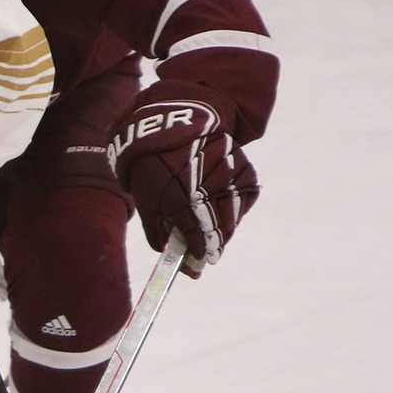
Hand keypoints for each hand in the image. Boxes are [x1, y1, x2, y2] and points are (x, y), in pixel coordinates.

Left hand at [107, 82, 259, 274]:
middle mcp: (209, 190)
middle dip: (211, 246)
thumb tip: (176, 259)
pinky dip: (231, 207)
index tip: (196, 268)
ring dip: (221, 227)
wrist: (179, 123)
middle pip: (219, 233)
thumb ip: (159, 232)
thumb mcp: (146, 200)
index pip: (197, 239)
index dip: (197, 257)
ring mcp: (231, 180)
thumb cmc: (154, 166)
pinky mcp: (246, 173)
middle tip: (205, 254)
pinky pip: (242, 203)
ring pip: (232, 220)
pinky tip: (215, 198)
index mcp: (181, 199)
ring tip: (207, 223)